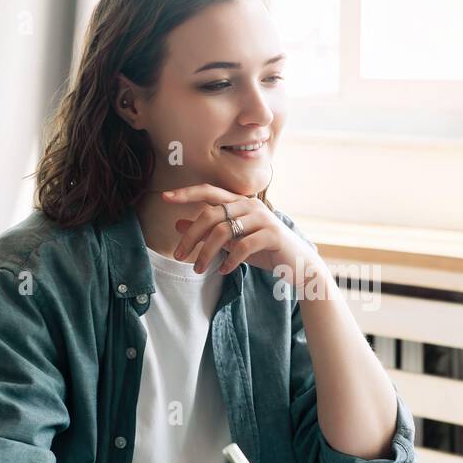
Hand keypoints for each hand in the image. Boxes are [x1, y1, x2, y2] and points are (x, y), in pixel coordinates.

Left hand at [163, 184, 321, 284]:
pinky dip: (229, 260)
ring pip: (224, 230)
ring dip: (206, 252)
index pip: (208, 191)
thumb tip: (178, 224)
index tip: (165, 197)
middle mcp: (250, 205)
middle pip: (211, 214)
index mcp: (240, 202)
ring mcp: (263, 218)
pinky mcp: (272, 234)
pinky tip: (223, 270)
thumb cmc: (263, 251)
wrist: (297, 265)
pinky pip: (243, 246)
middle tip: (179, 255)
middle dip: (191, 235)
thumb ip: (207, 232)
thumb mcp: (231, 242)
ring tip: (199, 269)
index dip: (186, 193)